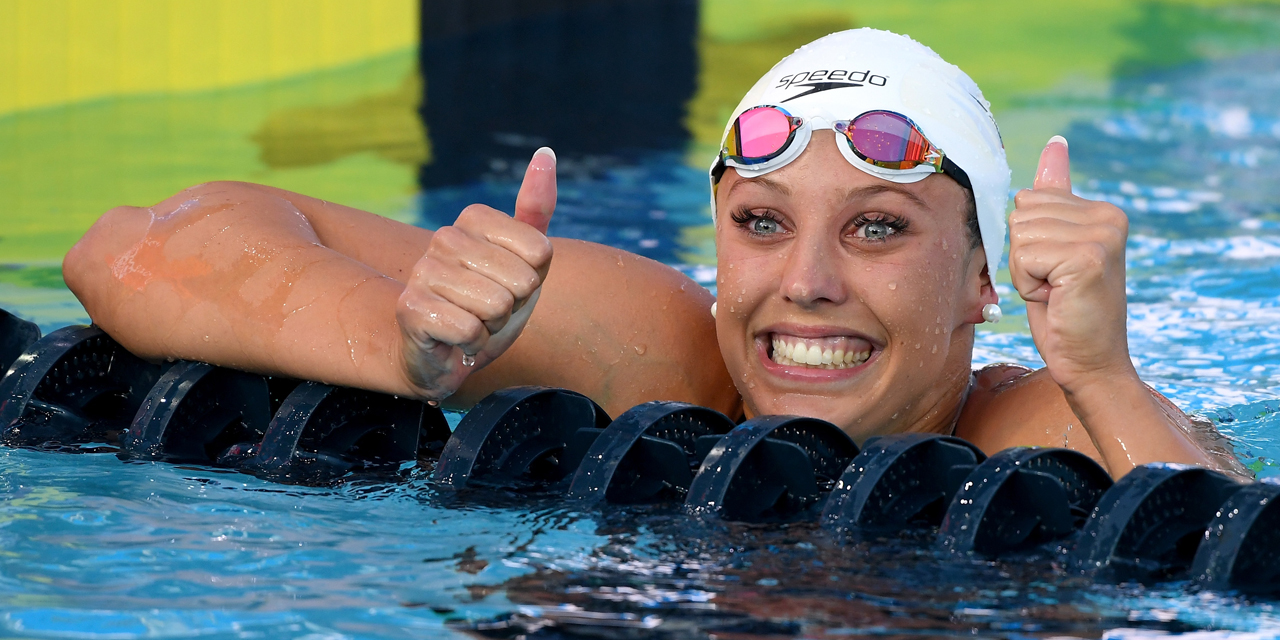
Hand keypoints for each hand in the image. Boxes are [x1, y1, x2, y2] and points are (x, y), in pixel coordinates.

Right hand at [396, 148, 556, 399]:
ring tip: (472, 323)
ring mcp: (423, 271)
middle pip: (522, 281)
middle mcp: (444, 237)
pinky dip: (471, 345)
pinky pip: (471, 331)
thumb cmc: (489, 305)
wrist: (446, 353)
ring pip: (497, 306)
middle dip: (513, 306)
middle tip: (488, 310)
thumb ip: (536, 209)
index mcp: (472, 219)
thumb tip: (546, 152)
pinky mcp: (411, 309)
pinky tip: (454, 340)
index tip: (507, 285)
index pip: (540, 251)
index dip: (533, 279)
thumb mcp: (524, 259)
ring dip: (491, 327)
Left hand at [1009, 137, 1134, 393]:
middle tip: (1053, 284)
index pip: (1028, 200)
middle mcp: (1108, 215)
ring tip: (1055, 292)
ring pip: (1019, 235)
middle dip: (1022, 255)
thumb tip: (1055, 143)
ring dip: (1024, 271)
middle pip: (1020, 213)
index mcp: (1100, 209)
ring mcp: (1102, 235)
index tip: (1058, 270)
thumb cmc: (1064, 311)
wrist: (1089, 362)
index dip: (1027, 242)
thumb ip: (1055, 196)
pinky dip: (1028, 283)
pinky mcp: (1089, 257)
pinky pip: (1024, 255)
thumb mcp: (1053, 245)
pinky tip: (1056, 298)